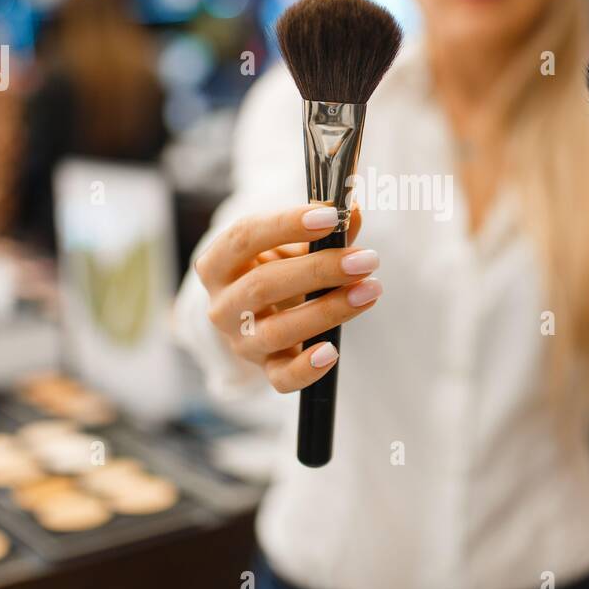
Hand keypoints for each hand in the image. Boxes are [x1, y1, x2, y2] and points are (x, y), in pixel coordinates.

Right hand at [193, 203, 380, 392]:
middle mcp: (222, 305)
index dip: (286, 225)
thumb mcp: (292, 246)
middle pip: (264, 284)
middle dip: (320, 270)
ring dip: (328, 310)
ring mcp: (241, 341)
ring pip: (278, 330)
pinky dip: (307, 368)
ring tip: (369, 290)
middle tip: (364, 260)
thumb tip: (355, 211)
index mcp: (218, 264)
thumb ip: (322, 230)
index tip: (331, 217)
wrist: (261, 316)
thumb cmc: (277, 271)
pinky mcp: (264, 369)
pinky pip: (282, 377)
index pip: (244, 237)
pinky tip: (332, 350)